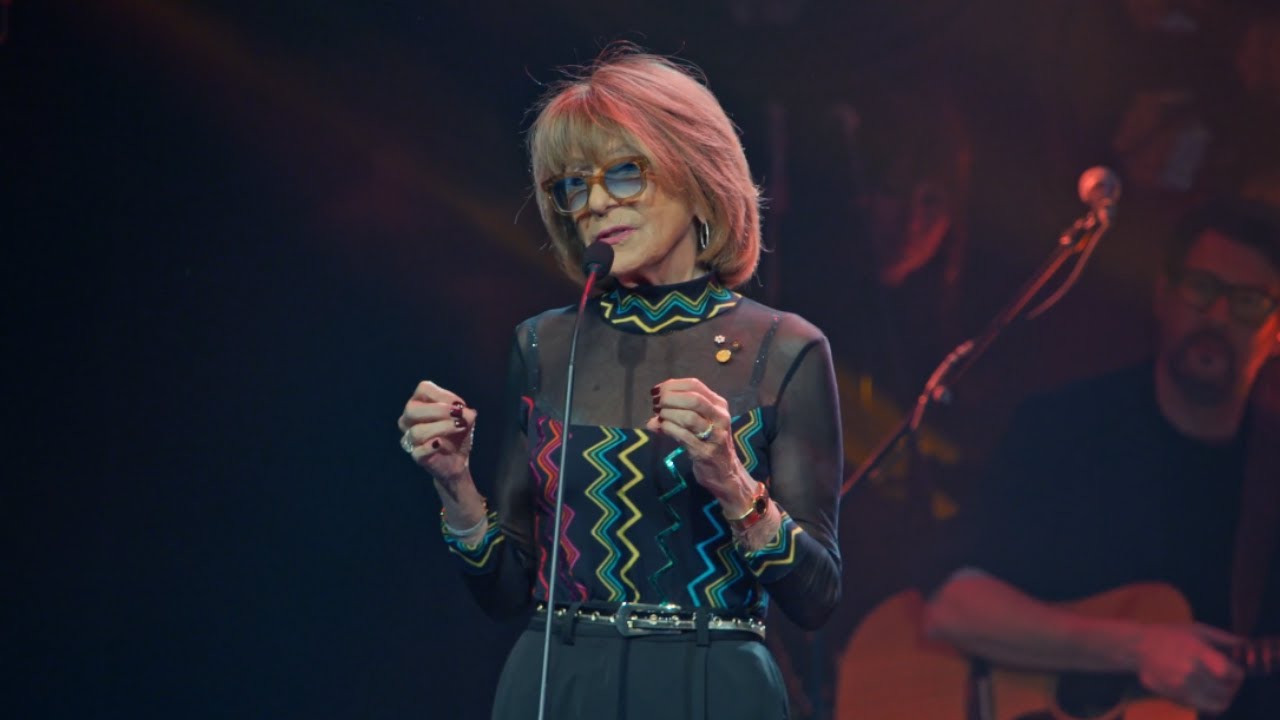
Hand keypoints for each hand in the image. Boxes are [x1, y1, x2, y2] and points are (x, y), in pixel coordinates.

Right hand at [397, 380, 476, 487]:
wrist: (458, 458)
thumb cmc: (456, 433)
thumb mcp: (465, 419)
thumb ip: (465, 413)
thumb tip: (464, 414)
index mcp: (419, 403)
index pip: (423, 389)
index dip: (442, 395)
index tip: (460, 405)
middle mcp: (409, 419)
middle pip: (413, 409)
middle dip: (438, 410)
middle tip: (458, 415)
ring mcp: (410, 439)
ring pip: (417, 431)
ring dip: (441, 427)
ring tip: (459, 427)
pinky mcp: (418, 456)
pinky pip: (418, 452)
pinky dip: (430, 448)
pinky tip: (440, 444)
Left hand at [645, 378, 752, 512]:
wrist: (724, 472)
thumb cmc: (707, 442)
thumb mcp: (695, 425)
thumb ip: (675, 415)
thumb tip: (652, 419)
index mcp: (718, 404)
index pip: (694, 384)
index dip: (672, 385)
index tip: (657, 391)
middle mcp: (720, 416)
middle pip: (693, 398)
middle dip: (670, 398)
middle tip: (657, 405)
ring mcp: (715, 435)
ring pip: (689, 417)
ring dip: (668, 415)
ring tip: (660, 418)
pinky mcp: (706, 452)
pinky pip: (684, 436)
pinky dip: (669, 429)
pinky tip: (663, 428)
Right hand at [1132, 622, 1243, 713]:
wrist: (1137, 646)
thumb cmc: (1169, 635)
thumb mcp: (1197, 629)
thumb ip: (1223, 638)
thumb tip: (1244, 645)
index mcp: (1200, 653)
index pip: (1232, 673)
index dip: (1238, 674)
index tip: (1235, 671)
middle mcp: (1191, 672)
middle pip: (1226, 692)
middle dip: (1231, 688)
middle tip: (1227, 682)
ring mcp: (1182, 687)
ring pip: (1215, 705)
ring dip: (1221, 699)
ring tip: (1217, 690)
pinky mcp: (1174, 696)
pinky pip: (1200, 706)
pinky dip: (1205, 702)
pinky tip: (1201, 690)